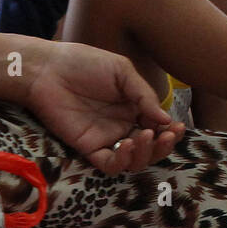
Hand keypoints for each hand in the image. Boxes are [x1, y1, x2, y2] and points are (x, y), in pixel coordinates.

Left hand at [23, 41, 184, 173]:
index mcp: (134, 107)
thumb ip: (144, 95)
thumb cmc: (84, 63)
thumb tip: (166, 119)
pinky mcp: (88, 147)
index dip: (170, 130)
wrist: (49, 69)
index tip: (178, 126)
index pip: (158, 126)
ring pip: (134, 160)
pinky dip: (123, 160)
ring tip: (147, 136)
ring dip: (146, 153)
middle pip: (150, 147)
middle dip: (163, 145)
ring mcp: (106, 137)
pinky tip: (128, 144)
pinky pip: (110, 164)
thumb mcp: (122, 71)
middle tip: (167, 135)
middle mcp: (123, 125)